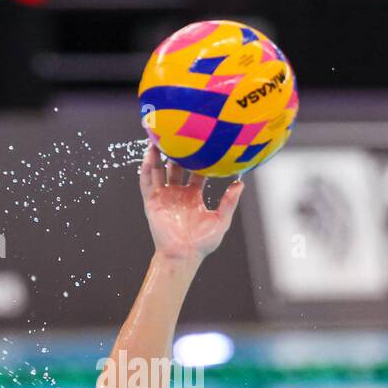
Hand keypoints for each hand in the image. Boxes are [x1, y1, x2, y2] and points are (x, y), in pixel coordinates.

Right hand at [139, 144, 243, 262]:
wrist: (182, 255)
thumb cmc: (202, 242)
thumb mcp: (221, 220)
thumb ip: (229, 201)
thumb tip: (241, 182)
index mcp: (193, 196)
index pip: (196, 172)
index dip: (200, 158)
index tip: (204, 142)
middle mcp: (178, 193)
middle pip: (176, 166)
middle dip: (177, 151)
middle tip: (180, 133)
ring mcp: (164, 196)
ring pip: (159, 170)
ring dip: (158, 155)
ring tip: (159, 137)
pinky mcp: (152, 201)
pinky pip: (147, 182)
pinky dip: (146, 168)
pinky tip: (148, 155)